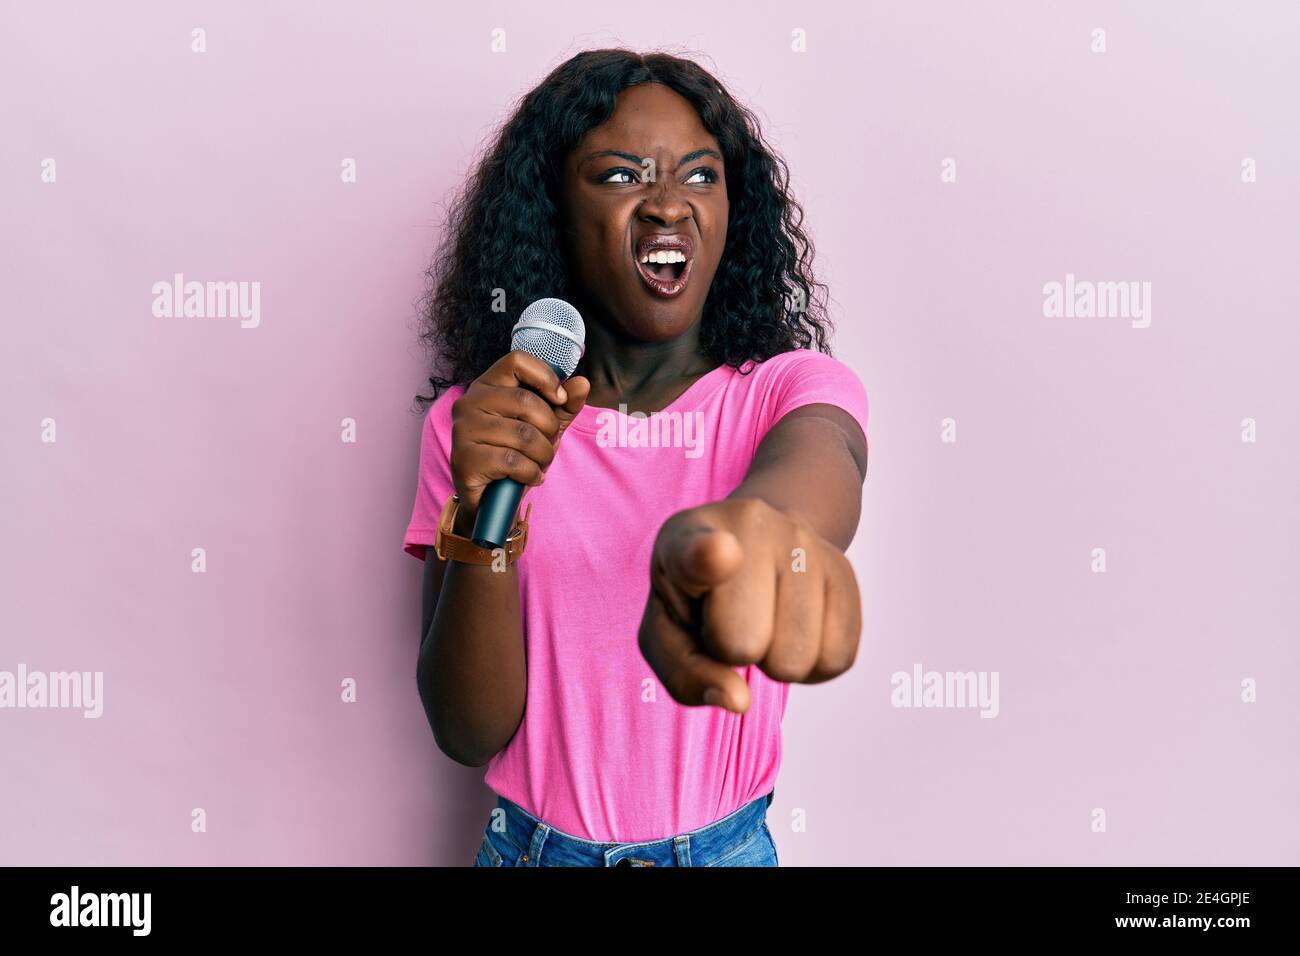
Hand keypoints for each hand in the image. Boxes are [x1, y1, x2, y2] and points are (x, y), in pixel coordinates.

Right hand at [449, 351, 589, 530]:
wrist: (490, 499)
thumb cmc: (516, 454)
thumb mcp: (545, 426)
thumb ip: (564, 404)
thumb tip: (582, 383)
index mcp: (487, 386)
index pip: (517, 361)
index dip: (545, 378)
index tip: (559, 399)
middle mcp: (469, 402)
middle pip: (525, 401)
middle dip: (549, 428)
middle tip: (547, 445)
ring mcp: (463, 430)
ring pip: (523, 435)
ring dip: (543, 455)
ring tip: (538, 464)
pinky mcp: (464, 459)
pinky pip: (512, 461)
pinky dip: (531, 473)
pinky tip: (529, 477)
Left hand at [637, 497, 861, 713]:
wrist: (752, 542)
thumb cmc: (697, 599)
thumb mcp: (667, 635)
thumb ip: (687, 675)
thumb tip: (739, 701)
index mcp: (686, 540)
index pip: (699, 551)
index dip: (708, 556)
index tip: (720, 551)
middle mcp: (750, 527)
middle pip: (745, 644)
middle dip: (734, 653)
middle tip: (728, 619)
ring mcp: (802, 542)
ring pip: (795, 659)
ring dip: (775, 660)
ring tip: (761, 619)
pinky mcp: (842, 568)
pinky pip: (837, 658)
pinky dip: (812, 665)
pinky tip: (793, 629)